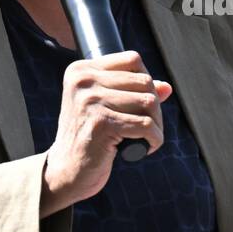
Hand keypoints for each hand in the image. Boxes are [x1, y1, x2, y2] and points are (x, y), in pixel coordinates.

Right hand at [41, 50, 171, 214]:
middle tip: (147, 128)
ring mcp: (91, 101)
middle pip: (144, 81)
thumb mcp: (106, 108)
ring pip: (149, 102)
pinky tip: (145, 148)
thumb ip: (133, 93)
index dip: (146, 82)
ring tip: (146, 138)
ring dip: (156, 124)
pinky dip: (155, 139)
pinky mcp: (101, 124)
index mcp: (80, 70)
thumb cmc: (87, 138)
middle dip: (154, 107)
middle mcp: (83, 81)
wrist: (65, 171)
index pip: (132, 60)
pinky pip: (147, 126)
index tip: (141, 105)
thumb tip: (167, 87)